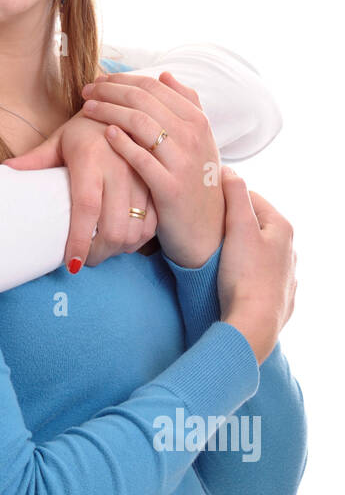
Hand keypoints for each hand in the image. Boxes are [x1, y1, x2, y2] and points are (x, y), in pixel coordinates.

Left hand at [4, 111, 158, 268]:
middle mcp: (121, 168)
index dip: (79, 240)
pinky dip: (137, 240)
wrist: (125, 107)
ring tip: (101, 251)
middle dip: (98, 253)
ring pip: (135, 231)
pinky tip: (122, 241)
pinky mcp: (157, 184)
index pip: (86, 207)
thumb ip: (35, 159)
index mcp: (91, 159)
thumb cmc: (85, 128)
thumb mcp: (59, 139)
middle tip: (84, 260)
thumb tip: (5, 170)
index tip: (71, 263)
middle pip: (114, 227)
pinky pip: (152, 224)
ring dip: (117, 250)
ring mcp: (143, 177)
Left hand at [79, 70, 223, 267]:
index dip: (122, 79)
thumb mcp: (200, 140)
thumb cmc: (196, 180)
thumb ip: (186, 105)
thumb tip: (165, 74)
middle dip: (110, 90)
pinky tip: (105, 134)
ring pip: (141, 122)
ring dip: (109, 110)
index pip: (154, 86)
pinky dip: (122, 143)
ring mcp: (182, 161)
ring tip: (87, 108)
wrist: (209, 228)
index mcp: (197, 120)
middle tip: (87, 90)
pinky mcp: (170, 187)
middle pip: (144, 99)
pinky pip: (141, 159)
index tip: (100, 80)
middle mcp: (192, 136)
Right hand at [218, 166, 296, 364]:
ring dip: (238, 249)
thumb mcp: (237, 228)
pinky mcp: (279, 295)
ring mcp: (285, 273)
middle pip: (254, 225)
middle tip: (208, 232)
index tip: (206, 206)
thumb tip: (228, 171)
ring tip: (217, 256)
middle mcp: (289, 249)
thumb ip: (234, 195)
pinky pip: (259, 274)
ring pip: (257, 251)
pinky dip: (245, 272)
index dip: (225, 199)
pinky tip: (233, 279)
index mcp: (281, 227)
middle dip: (231, 225)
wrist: (253, 323)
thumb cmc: (244, 276)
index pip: (251, 198)